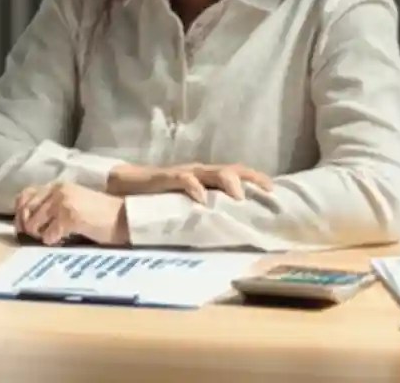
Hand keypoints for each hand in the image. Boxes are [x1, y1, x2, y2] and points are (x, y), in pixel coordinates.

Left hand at [13, 182, 128, 246]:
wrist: (125, 218)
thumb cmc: (101, 214)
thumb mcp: (73, 202)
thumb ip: (53, 205)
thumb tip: (28, 221)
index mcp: (57, 186)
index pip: (25, 195)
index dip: (19, 212)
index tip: (21, 226)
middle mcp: (58, 191)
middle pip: (26, 210)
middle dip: (26, 227)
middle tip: (34, 238)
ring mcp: (63, 203)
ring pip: (34, 223)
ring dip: (39, 235)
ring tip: (51, 239)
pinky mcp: (70, 217)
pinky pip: (48, 234)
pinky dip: (51, 241)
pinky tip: (61, 242)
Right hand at [106, 163, 274, 203]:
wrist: (125, 186)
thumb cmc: (158, 198)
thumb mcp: (188, 205)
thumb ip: (206, 212)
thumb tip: (231, 230)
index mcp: (206, 178)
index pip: (236, 173)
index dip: (256, 179)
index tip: (274, 191)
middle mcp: (198, 172)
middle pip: (231, 169)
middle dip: (250, 178)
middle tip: (266, 191)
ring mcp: (183, 173)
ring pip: (212, 171)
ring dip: (228, 181)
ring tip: (239, 196)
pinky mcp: (165, 178)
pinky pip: (183, 180)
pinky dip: (195, 188)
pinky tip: (202, 199)